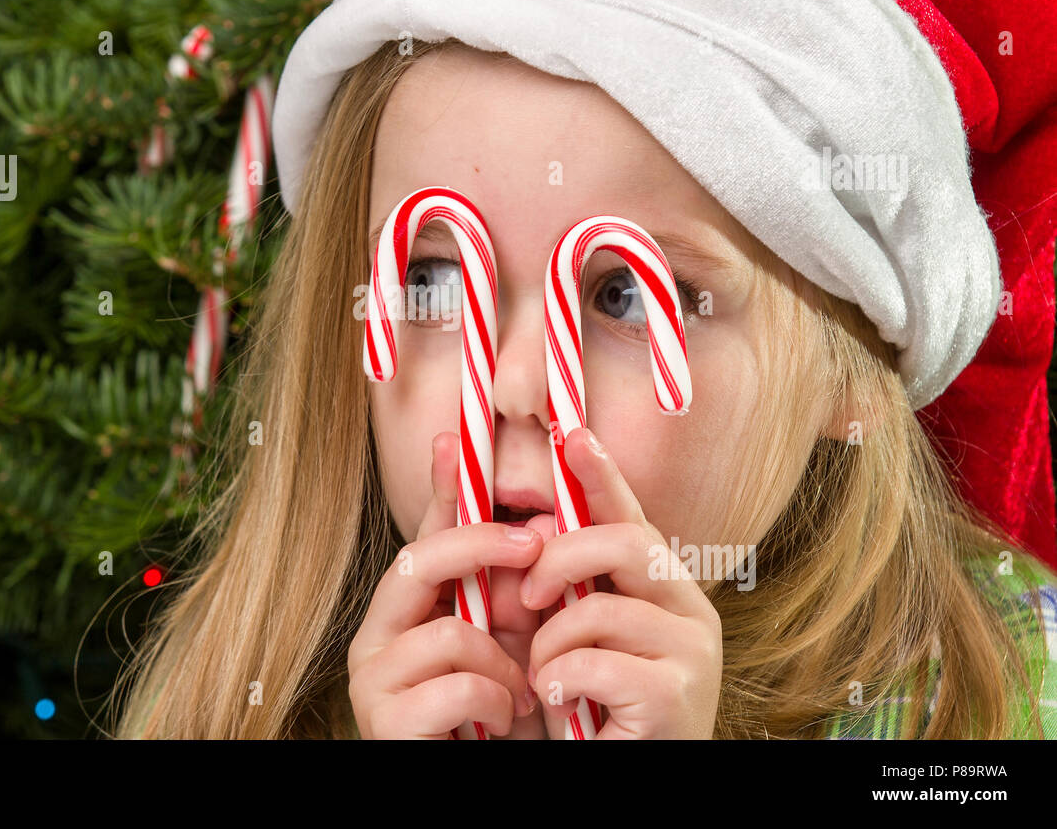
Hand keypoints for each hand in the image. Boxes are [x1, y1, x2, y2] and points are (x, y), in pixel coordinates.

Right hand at [348, 432, 543, 737]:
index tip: (455, 444)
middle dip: (481, 545)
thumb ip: (508, 593)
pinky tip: (502, 722)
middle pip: (418, 561)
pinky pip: (456, 687)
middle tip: (537, 546)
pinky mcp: (385, 722)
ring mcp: (372, 681)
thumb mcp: (509, 647)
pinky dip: (495, 702)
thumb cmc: (495, 721)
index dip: (440, 491)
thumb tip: (536, 528)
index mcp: (402, 615)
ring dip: (504, 663)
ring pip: (450, 633)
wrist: (480, 781)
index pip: (420, 539)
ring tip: (525, 694)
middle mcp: (375, 639)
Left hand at [520, 427, 722, 738]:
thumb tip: (524, 532)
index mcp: (662, 590)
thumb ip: (552, 590)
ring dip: (549, 644)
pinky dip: (559, 681)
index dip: (602, 476)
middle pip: (624, 541)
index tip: (574, 435)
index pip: (632, 518)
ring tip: (545, 680)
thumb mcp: (564, 639)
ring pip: (599, 607)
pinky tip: (560, 705)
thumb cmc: (591, 712)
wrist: (620, 782)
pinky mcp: (678, 695)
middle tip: (525, 594)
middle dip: (560, 557)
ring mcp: (692, 651)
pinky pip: (595, 662)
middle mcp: (690, 610)